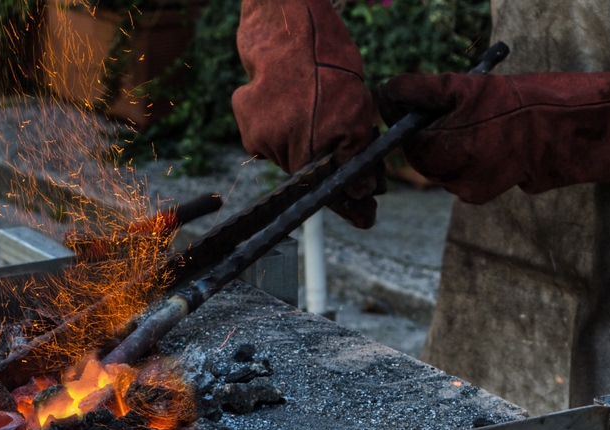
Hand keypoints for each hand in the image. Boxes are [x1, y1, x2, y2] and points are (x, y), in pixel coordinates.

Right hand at [233, 0, 380, 227]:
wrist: (292, 34)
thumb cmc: (327, 73)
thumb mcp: (356, 117)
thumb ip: (356, 160)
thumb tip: (359, 193)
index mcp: (303, 156)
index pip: (324, 193)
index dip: (346, 205)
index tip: (365, 216)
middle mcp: (276, 152)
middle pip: (305, 172)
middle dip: (323, 160)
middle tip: (338, 133)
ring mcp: (256, 134)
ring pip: (286, 150)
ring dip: (302, 137)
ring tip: (313, 107)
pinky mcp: (244, 114)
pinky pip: (268, 130)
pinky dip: (281, 120)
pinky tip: (291, 100)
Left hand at [376, 70, 609, 203]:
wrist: (580, 131)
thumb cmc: (531, 103)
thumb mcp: (476, 87)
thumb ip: (428, 91)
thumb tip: (387, 92)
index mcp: (453, 145)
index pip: (407, 136)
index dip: (402, 115)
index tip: (405, 96)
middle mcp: (459, 171)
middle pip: (421, 152)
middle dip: (423, 130)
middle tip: (438, 106)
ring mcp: (472, 184)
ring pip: (438, 164)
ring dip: (443, 142)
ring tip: (469, 120)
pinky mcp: (483, 191)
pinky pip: (457, 174)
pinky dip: (461, 156)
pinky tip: (483, 139)